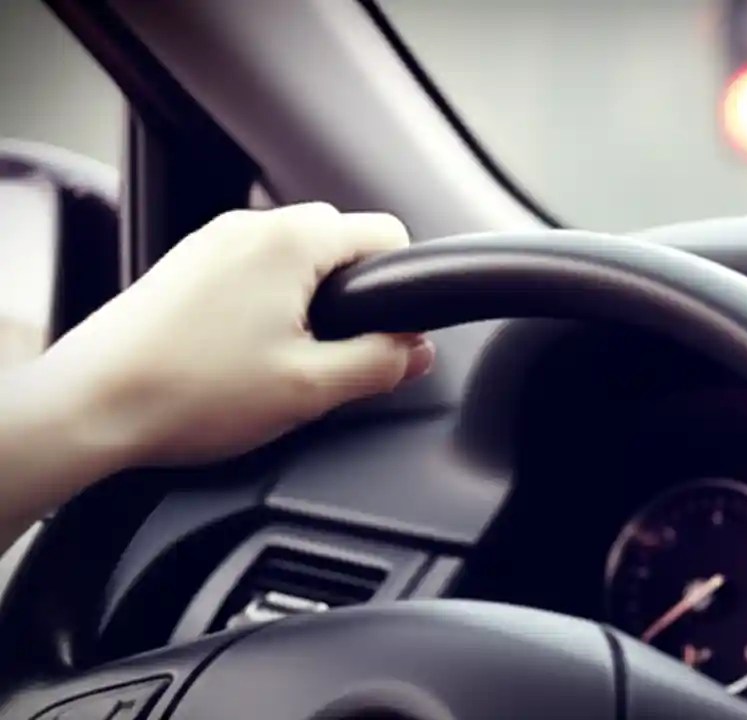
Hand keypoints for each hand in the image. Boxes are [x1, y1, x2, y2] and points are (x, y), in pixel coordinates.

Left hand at [39, 202, 431, 469]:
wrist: (90, 406)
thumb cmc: (191, 392)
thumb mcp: (311, 389)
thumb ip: (380, 363)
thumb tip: (418, 350)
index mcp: (292, 242)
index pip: (386, 234)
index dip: (402, 287)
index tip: (389, 334)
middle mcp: (251, 225)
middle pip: (340, 242)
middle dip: (352, 295)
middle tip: (333, 355)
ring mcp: (212, 240)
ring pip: (293, 257)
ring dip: (306, 300)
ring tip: (281, 360)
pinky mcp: (184, 264)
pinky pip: (251, 269)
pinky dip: (265, 303)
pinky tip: (242, 353)